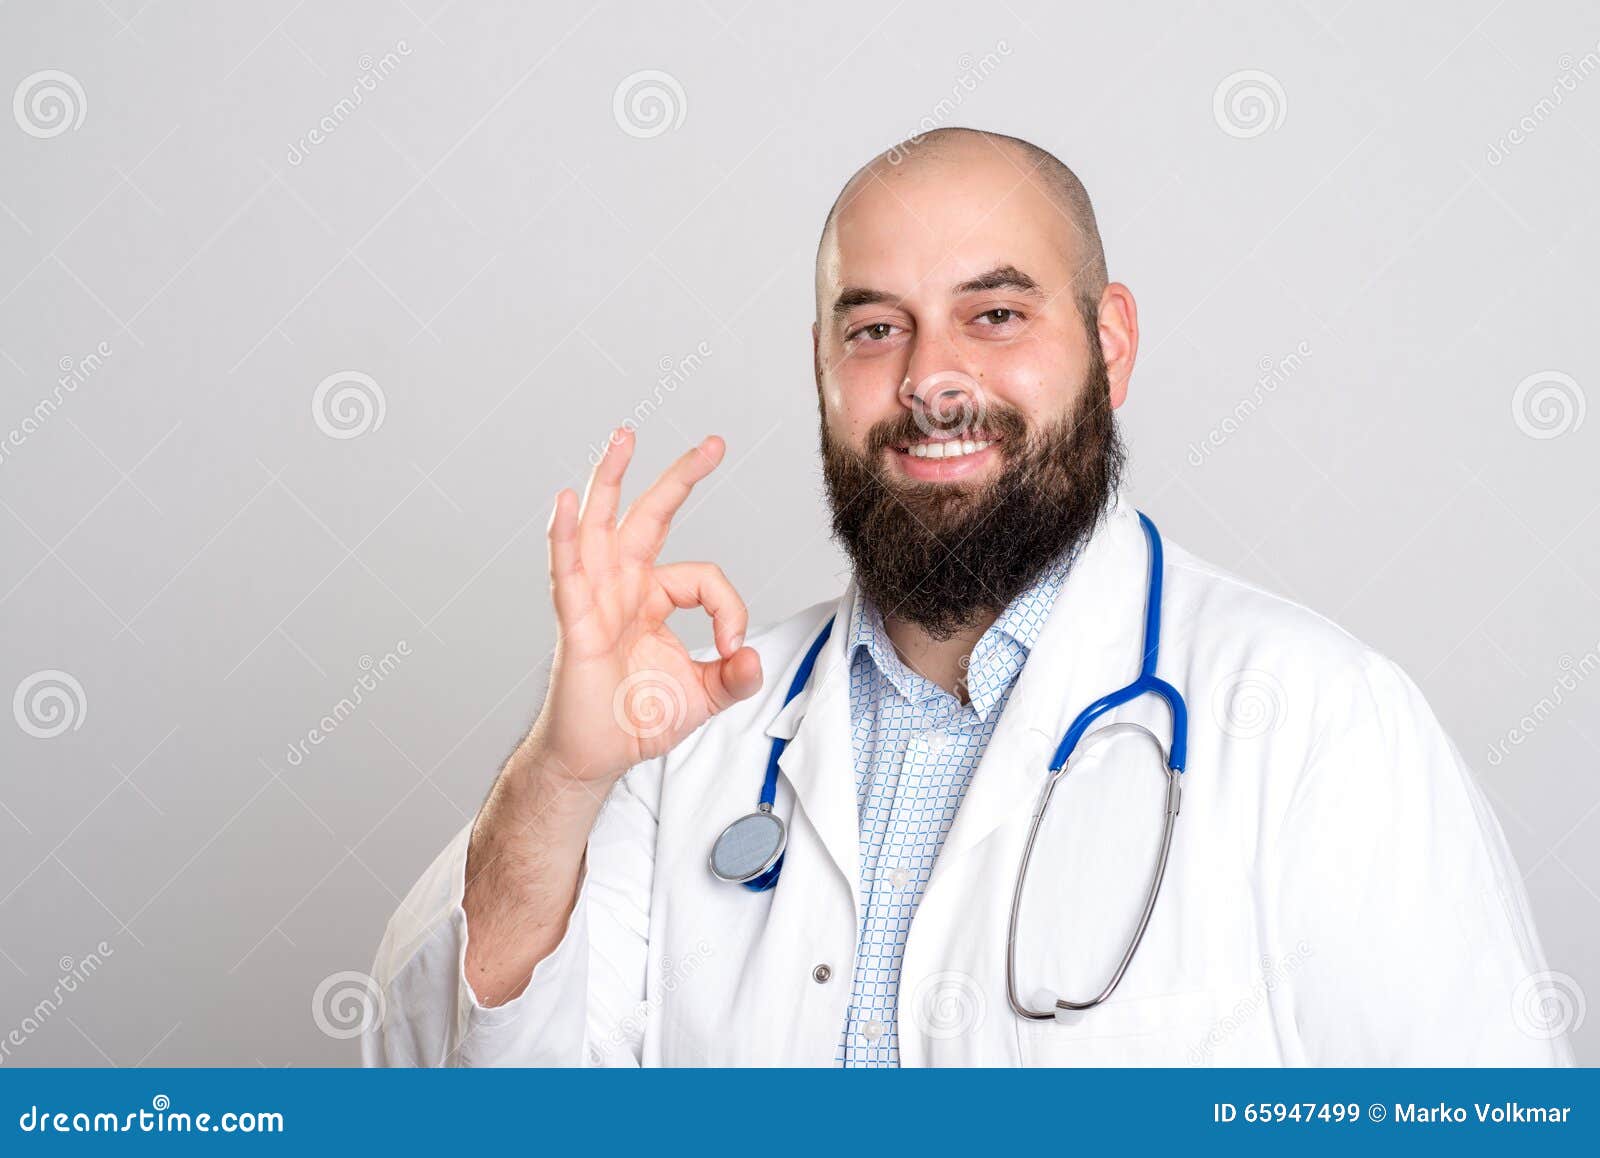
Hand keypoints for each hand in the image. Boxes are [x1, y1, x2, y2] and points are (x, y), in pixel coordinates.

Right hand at [525, 428, 762, 785]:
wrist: (595, 756)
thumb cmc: (635, 720)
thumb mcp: (703, 697)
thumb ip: (734, 677)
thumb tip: (753, 657)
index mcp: (653, 599)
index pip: (701, 577)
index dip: (728, 607)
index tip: (732, 647)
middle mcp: (623, 588)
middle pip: (650, 518)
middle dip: (680, 478)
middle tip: (713, 445)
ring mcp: (596, 600)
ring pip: (602, 526)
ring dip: (611, 480)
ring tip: (624, 437)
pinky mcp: (574, 622)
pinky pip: (566, 572)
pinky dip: (564, 537)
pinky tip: (564, 503)